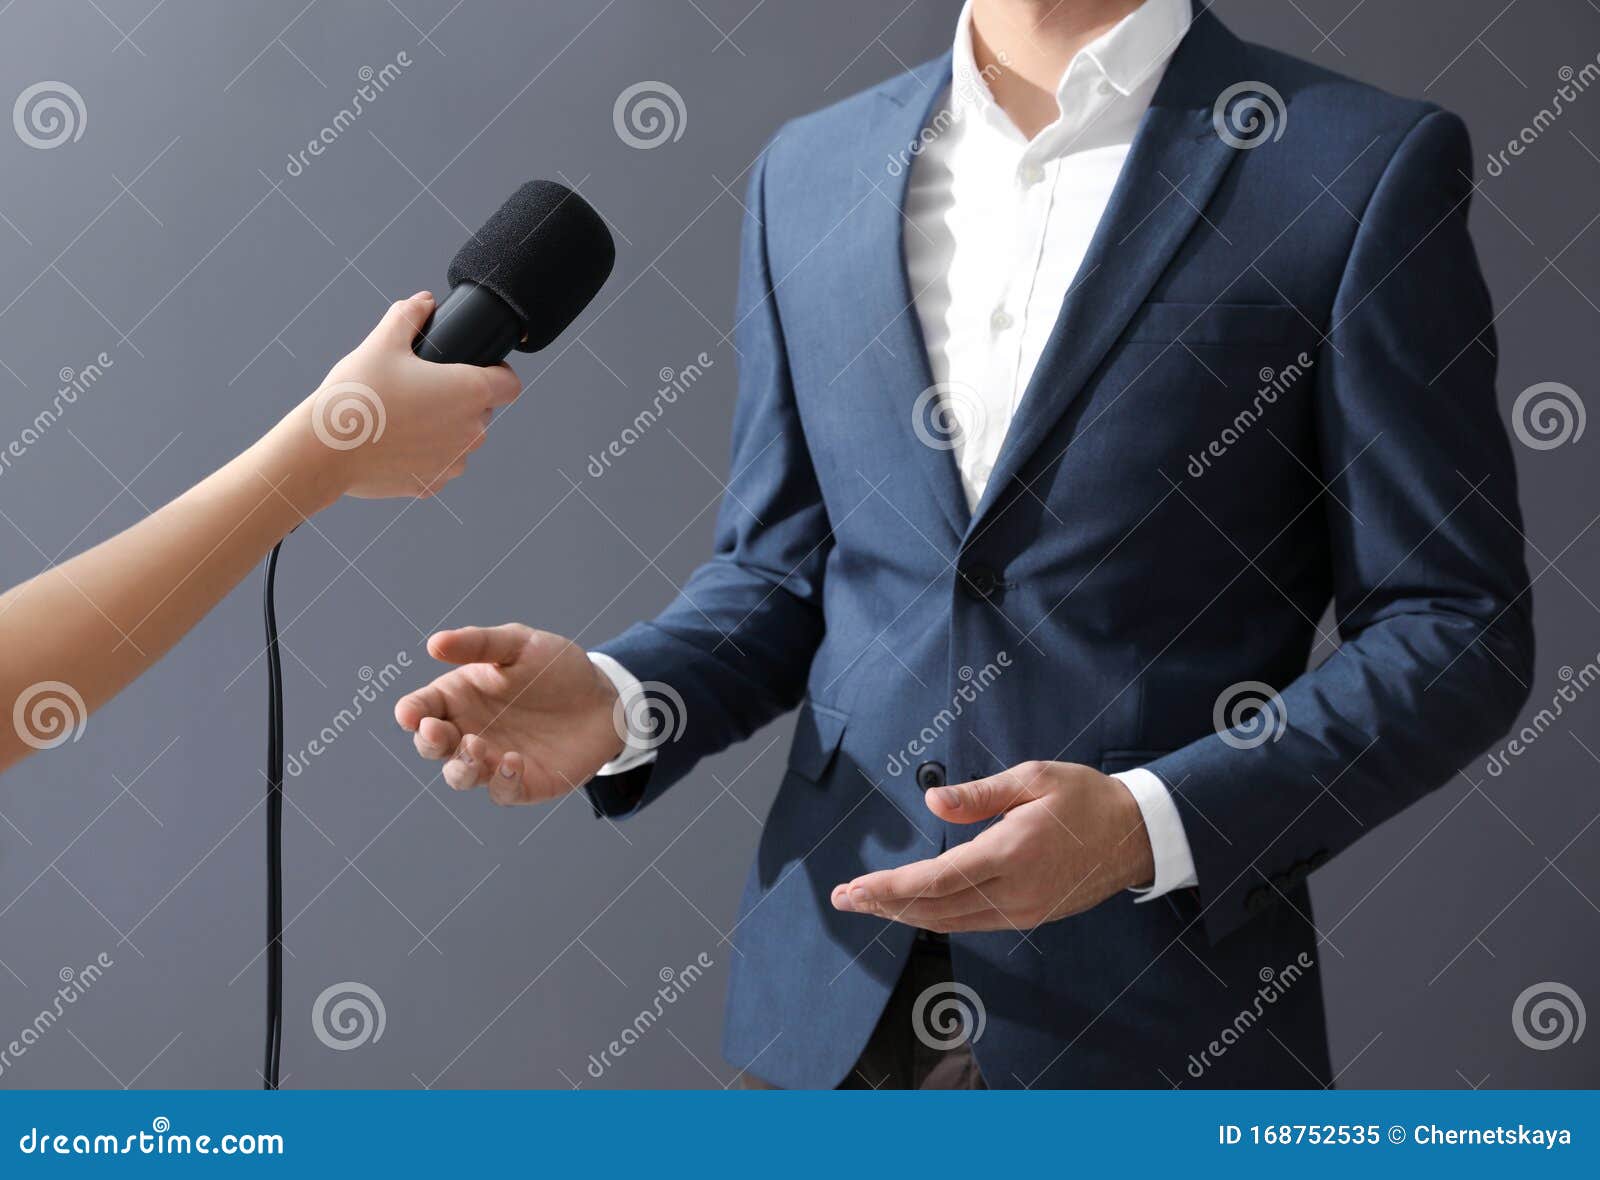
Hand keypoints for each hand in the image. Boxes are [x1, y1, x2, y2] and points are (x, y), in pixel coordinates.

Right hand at [266, 292, 522, 502]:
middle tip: (422, 389)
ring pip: (461, 440)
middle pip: (481, 411)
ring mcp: (455, 462)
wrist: (325, 449)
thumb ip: (409, 316)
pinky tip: (395, 443)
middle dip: (460, 400)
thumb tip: (424, 301)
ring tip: (405, 416)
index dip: (496, 372)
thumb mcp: (382, 342)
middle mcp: (473, 432)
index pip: (509, 384)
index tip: (475, 368)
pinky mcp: (433, 484)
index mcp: (471, 392)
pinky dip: (424, 455)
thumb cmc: (357, 393)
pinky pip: (439, 464)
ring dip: (444, 429)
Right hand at [393, 624, 624, 803]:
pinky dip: (503, 782)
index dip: (410, 712)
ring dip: (461, 766)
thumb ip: (479, 643)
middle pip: (431, 746)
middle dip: (428, 742)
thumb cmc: (553, 666)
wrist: (603, 694)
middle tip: (436, 731)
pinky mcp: (524, 783)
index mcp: (459, 697)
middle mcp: (469, 730)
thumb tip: (434, 644)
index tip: (410, 713)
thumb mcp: (519, 644)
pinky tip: (514, 762)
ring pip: (461, 776)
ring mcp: (494, 760)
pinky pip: (503, 791)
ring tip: (476, 746)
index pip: (421, 708)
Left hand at [830, 761, 1154, 932]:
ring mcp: (1024, 911)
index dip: (891, 887)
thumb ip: (979, 794)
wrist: (1138, 834)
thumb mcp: (1034, 778)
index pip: (937, 880)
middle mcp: (1015, 892)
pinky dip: (936, 917)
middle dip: (885, 904)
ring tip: (868, 904)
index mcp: (1013, 854)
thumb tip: (932, 803)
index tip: (855, 887)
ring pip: (951, 922)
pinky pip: (972, 923)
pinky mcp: (1030, 916)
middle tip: (844, 898)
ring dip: (905, 914)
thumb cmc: (1086, 798)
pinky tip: (914, 908)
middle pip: (936, 908)